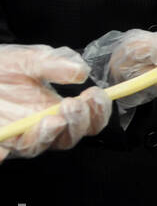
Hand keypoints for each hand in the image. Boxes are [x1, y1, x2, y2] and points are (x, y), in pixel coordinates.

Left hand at [0, 44, 111, 161]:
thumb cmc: (2, 68)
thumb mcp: (30, 58)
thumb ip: (56, 62)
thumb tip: (81, 72)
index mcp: (59, 107)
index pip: (89, 118)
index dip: (98, 110)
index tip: (97, 94)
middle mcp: (44, 125)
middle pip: (72, 136)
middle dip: (80, 122)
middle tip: (75, 103)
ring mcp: (21, 134)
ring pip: (46, 144)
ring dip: (55, 132)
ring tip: (57, 117)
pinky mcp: (3, 138)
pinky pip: (16, 148)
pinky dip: (26, 141)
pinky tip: (38, 127)